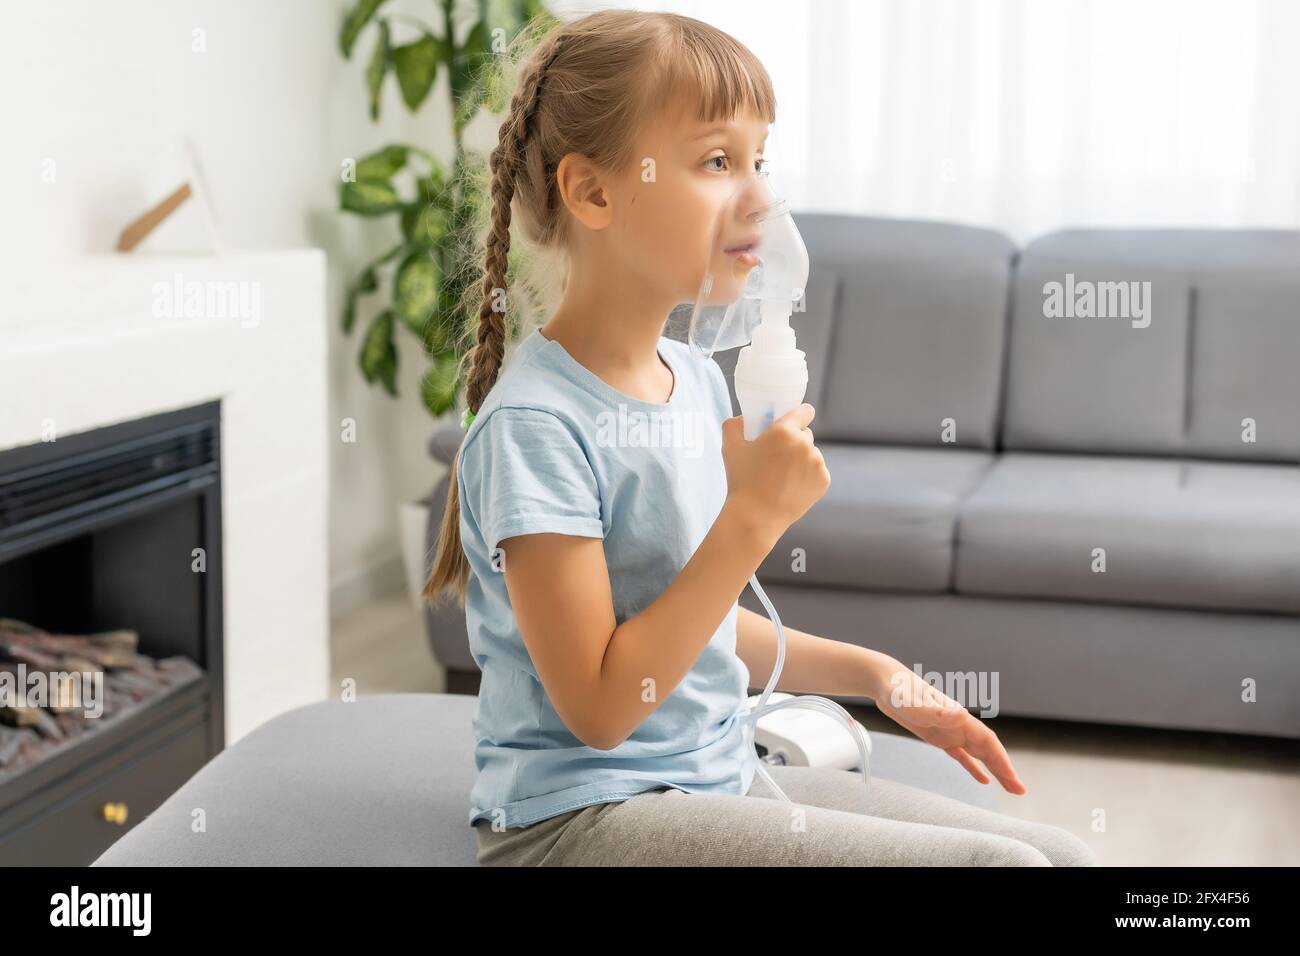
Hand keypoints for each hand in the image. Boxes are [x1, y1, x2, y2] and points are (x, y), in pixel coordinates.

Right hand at [721, 403, 829, 545]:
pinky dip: (807, 476)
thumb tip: (744, 419)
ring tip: (781, 476)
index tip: (793, 420)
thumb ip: (734, 425)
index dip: (799, 414)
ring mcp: (817, 463)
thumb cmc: (741, 481)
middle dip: (795, 440)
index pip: (805, 411)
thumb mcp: (730, 448)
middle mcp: (805, 444)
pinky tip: (790, 486)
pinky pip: (817, 471)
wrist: (756, 517)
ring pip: (811, 454)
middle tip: (777, 455)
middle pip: (806, 433)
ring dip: (801, 459)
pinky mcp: (823, 481)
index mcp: (784, 431)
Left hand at [873, 664, 1027, 794]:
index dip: (1002, 761)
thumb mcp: (913, 702)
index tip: (1013, 779)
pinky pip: (961, 755)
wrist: (886, 680)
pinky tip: (984, 779)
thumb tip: (961, 714)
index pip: (987, 742)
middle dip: (1004, 769)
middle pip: (988, 750)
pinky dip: (973, 767)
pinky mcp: (938, 736)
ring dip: (995, 769)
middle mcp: (958, 725)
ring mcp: (949, 731)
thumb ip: (936, 711)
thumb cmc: (898, 689)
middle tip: (1020, 791)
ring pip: (978, 754)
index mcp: (957, 718)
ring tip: (1011, 787)